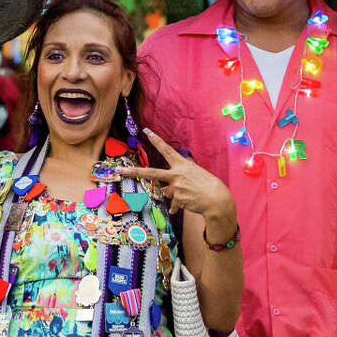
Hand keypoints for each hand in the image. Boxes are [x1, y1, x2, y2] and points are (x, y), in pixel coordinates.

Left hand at [117, 128, 236, 230]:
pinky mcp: (177, 200)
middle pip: (151, 173)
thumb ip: (184, 169)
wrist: (216, 200)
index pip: (166, 150)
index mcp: (182, 164)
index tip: (146, 131)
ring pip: (165, 191)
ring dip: (173, 194)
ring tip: (188, 195)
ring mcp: (175, 188)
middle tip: (119, 170)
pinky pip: (172, 204)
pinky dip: (177, 205)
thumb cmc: (209, 185)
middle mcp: (176, 174)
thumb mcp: (197, 172)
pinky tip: (187, 204)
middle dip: (134, 171)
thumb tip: (176, 171)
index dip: (156, 140)